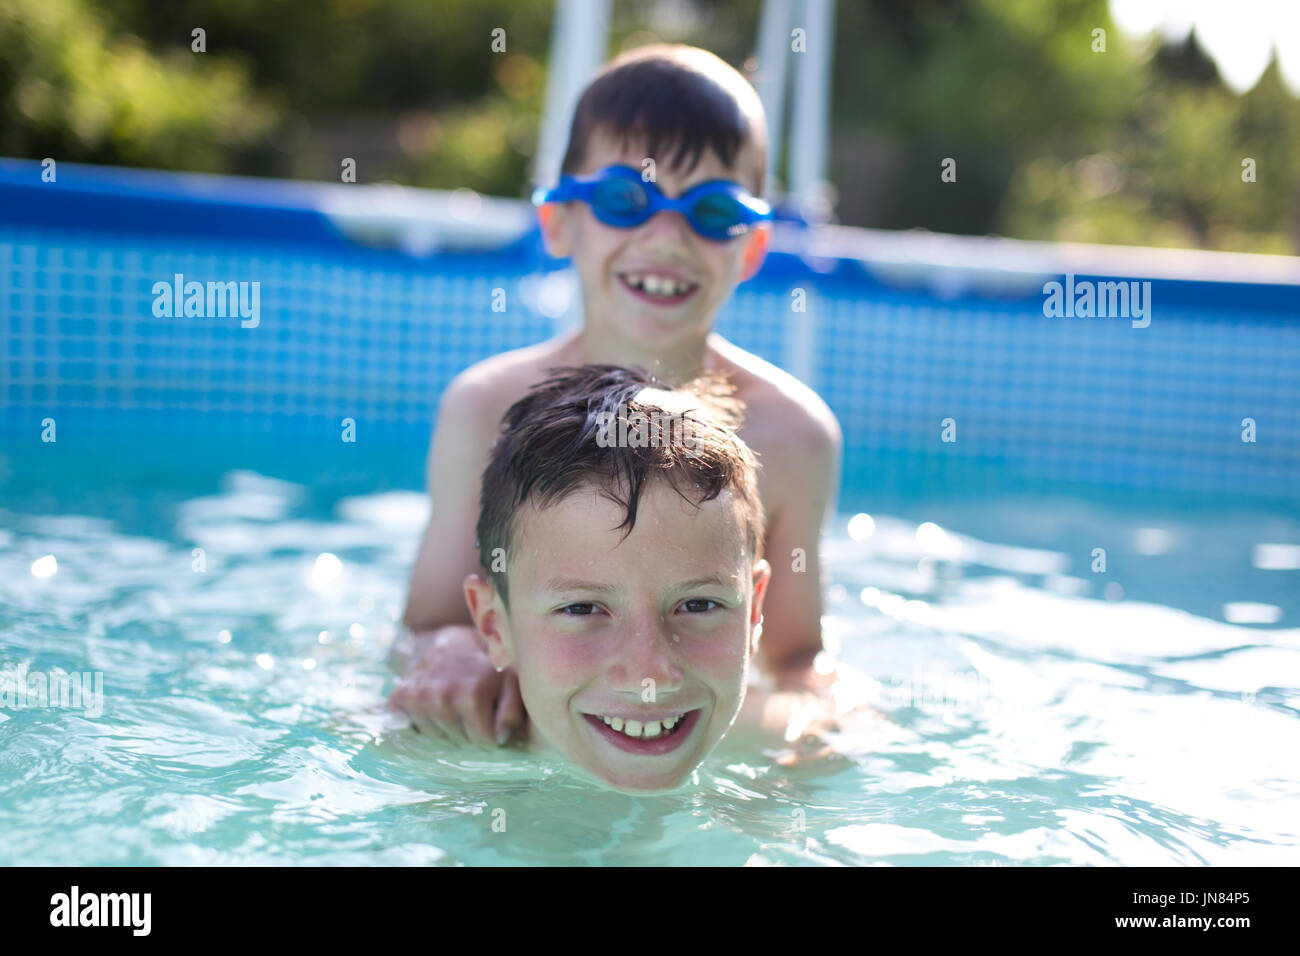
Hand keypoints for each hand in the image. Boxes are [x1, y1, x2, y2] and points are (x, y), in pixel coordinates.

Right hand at [387, 624, 525, 746]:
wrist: (455, 642)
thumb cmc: (487, 665)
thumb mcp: (510, 682)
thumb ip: (512, 711)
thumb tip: (500, 738)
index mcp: (471, 694)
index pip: (483, 741)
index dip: (491, 734)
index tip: (492, 719)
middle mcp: (440, 697)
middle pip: (459, 742)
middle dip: (469, 732)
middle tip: (473, 710)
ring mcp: (417, 698)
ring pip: (436, 739)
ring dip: (447, 729)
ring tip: (455, 706)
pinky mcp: (400, 697)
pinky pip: (410, 729)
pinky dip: (420, 724)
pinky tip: (433, 709)